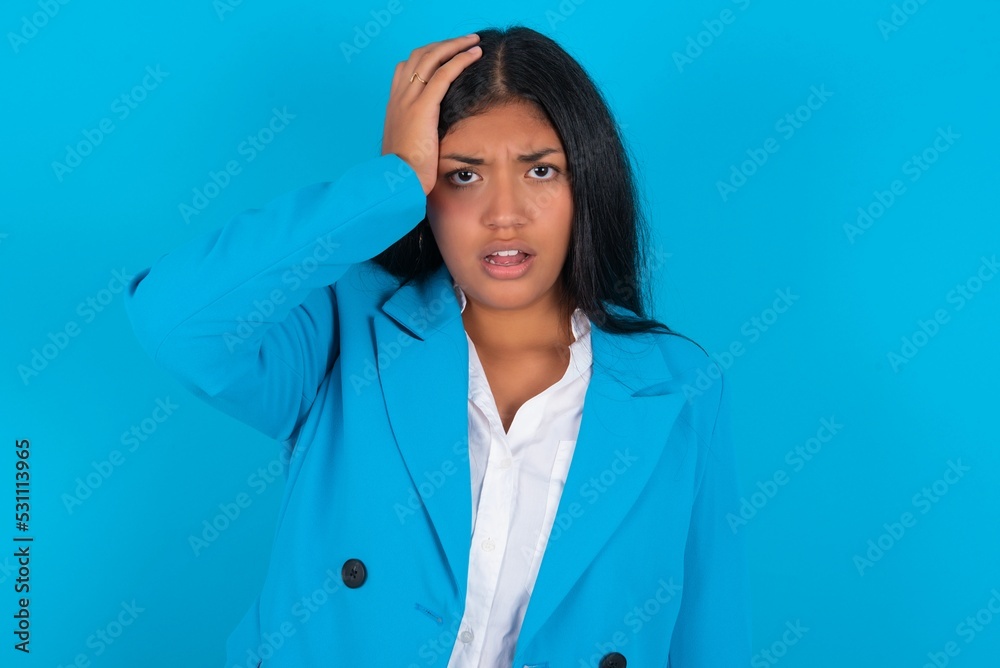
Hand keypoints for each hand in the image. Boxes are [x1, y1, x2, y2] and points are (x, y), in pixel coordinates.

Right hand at [382, 33, 482, 195]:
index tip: (446, 54)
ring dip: (454, 45)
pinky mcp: (422, 108)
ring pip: (431, 58)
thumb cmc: (405, 174)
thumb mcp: (409, 149)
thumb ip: (418, 136)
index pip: (407, 68)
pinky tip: (475, 54)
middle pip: (419, 56)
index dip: (427, 56)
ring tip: (473, 41)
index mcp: (394, 106)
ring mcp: (408, 101)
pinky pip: (443, 73)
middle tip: (464, 41)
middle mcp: (398, 98)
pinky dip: (459, 59)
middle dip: (443, 44)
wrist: (395, 183)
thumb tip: (432, 140)